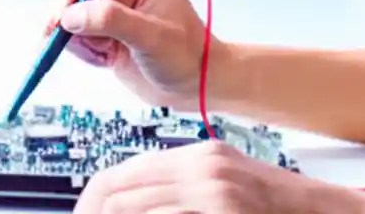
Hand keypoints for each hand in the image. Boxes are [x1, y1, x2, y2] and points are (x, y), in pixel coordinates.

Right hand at [44, 0, 222, 109]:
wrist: (195, 86)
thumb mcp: (153, 37)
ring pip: (70, 13)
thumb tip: (71, 15)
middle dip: (65, 13)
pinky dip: (82, 50)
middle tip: (54, 36)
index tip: (58, 14)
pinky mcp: (104, 31)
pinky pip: (76, 35)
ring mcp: (112, 8)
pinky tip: (104, 60)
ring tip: (102, 54)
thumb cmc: (187, 56)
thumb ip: (112, 21)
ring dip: (75, 36)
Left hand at [72, 141, 362, 213]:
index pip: (117, 175)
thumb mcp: (224, 187)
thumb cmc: (276, 210)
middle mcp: (201, 169)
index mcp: (196, 157)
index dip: (88, 205)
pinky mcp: (222, 213)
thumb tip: (122, 205)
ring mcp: (213, 194)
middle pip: (114, 195)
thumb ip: (179, 189)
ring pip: (129, 211)